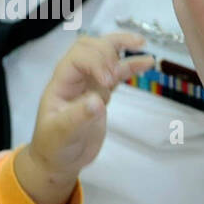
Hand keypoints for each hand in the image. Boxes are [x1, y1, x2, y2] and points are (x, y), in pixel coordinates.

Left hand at [18, 32, 152, 203]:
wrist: (59, 160)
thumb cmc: (54, 147)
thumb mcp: (62, 135)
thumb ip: (78, 117)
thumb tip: (97, 101)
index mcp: (61, 82)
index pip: (78, 57)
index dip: (95, 63)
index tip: (108, 82)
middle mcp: (75, 78)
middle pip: (91, 47)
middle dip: (107, 51)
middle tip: (116, 74)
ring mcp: (89, 84)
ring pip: (105, 55)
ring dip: (121, 46)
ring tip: (141, 43)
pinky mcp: (102, 93)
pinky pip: (117, 73)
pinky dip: (131, 65)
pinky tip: (148, 62)